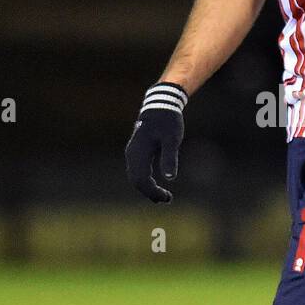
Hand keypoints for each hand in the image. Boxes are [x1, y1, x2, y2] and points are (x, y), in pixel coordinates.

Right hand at [125, 82, 187, 202]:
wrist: (160, 105)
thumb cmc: (167, 121)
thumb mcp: (172, 139)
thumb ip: (170, 158)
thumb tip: (170, 179)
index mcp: (138, 153)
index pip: (141, 180)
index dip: (153, 191)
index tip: (168, 197)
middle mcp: (132, 155)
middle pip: (136, 181)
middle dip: (150, 193)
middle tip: (168, 199)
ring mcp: (133, 154)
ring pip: (135, 178)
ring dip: (148, 189)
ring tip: (164, 197)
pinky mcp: (137, 153)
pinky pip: (138, 172)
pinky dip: (146, 182)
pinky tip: (157, 186)